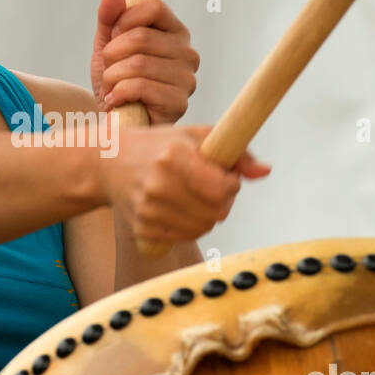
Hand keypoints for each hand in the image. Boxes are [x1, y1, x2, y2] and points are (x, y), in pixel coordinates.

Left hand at [90, 0, 199, 125]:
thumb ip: (109, 18)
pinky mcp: (179, 104)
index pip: (154, 8)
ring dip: (112, 76)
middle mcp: (188, 54)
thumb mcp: (108, 46)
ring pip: (138, 63)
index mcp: (176, 33)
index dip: (125, 20)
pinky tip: (116, 101)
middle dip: (112, 54)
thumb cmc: (116, 82)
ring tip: (111, 87)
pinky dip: (118, 93)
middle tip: (108, 69)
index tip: (113, 37)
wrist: (115, 122)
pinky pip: (140, 86)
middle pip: (142, 37)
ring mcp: (187, 80)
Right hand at [100, 124, 263, 246]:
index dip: (230, 184)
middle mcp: (158, 186)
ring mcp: (149, 211)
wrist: (108, 164)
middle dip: (223, 200)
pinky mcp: (143, 230)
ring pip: (204, 228)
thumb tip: (266, 171)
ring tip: (193, 195)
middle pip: (217, 212)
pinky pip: (186, 237)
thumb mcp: (194, 137)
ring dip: (208, 214)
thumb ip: (235, 153)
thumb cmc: (158, 146)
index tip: (224, 175)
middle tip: (210, 186)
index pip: (221, 188)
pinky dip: (190, 225)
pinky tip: (179, 207)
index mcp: (173, 157)